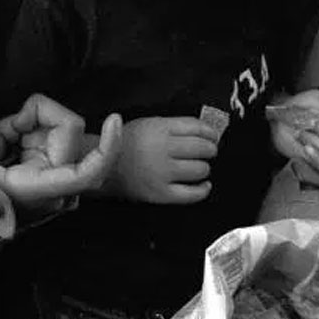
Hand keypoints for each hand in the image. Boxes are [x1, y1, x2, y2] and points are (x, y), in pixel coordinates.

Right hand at [0, 59, 122, 209]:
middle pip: (64, 128)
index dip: (108, 146)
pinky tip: (4, 154)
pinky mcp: (52, 172)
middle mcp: (54, 188)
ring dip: (21, 130)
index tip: (114, 118)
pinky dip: (24, 135)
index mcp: (37, 189)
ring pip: (53, 129)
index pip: (88, 172)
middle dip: (27, 122)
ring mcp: (55, 180)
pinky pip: (48, 136)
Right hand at [101, 116, 219, 203]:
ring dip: (205, 168)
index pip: (196, 127)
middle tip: (209, 152)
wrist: (104, 167)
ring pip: (199, 170)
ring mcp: (163, 173)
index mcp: (159, 128)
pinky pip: (191, 194)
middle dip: (210, 149)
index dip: (210, 132)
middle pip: (201, 148)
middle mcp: (163, 149)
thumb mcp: (147, 124)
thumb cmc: (127, 142)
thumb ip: (173, 126)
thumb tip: (205, 131)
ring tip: (201, 167)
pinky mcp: (161, 193)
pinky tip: (204, 186)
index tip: (213, 136)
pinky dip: (203, 190)